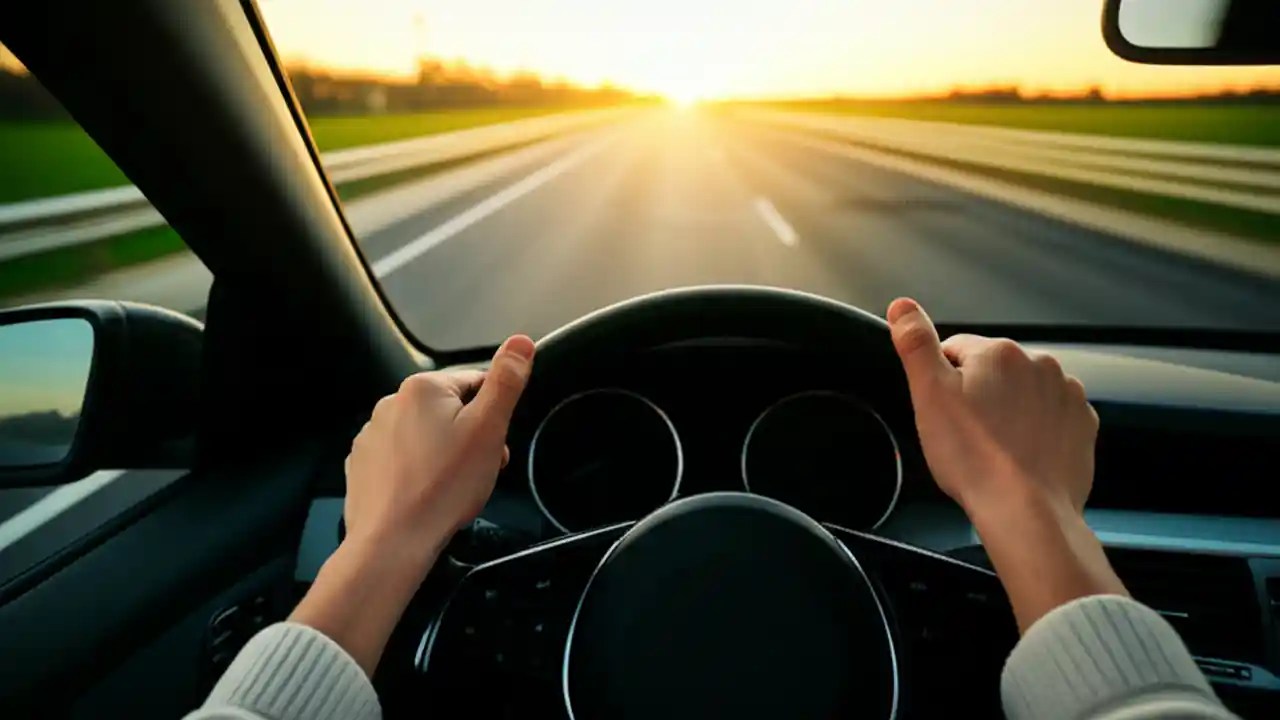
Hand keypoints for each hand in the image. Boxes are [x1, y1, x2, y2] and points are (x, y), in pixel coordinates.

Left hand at [290, 335, 534, 676]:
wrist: (392, 541)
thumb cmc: (444, 487)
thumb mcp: (489, 430)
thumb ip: (506, 382)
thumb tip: (521, 341)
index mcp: (423, 388)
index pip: (476, 384)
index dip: (494, 416)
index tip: (495, 445)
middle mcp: (390, 403)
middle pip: (450, 411)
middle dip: (470, 438)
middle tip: (477, 471)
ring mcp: (371, 435)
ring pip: (425, 436)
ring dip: (445, 455)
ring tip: (452, 489)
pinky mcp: (362, 464)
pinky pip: (401, 459)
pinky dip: (416, 472)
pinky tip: (426, 495)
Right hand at [886, 298, 1097, 514]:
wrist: (1027, 511)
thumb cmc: (975, 459)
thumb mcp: (928, 396)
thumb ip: (915, 344)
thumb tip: (902, 307)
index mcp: (998, 353)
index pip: (955, 351)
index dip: (941, 383)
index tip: (944, 413)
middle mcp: (1038, 364)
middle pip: (992, 372)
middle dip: (978, 396)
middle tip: (966, 435)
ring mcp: (1065, 394)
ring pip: (1022, 394)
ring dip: (1008, 413)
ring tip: (994, 448)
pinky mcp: (1082, 423)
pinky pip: (1050, 418)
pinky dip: (1035, 432)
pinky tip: (1019, 455)